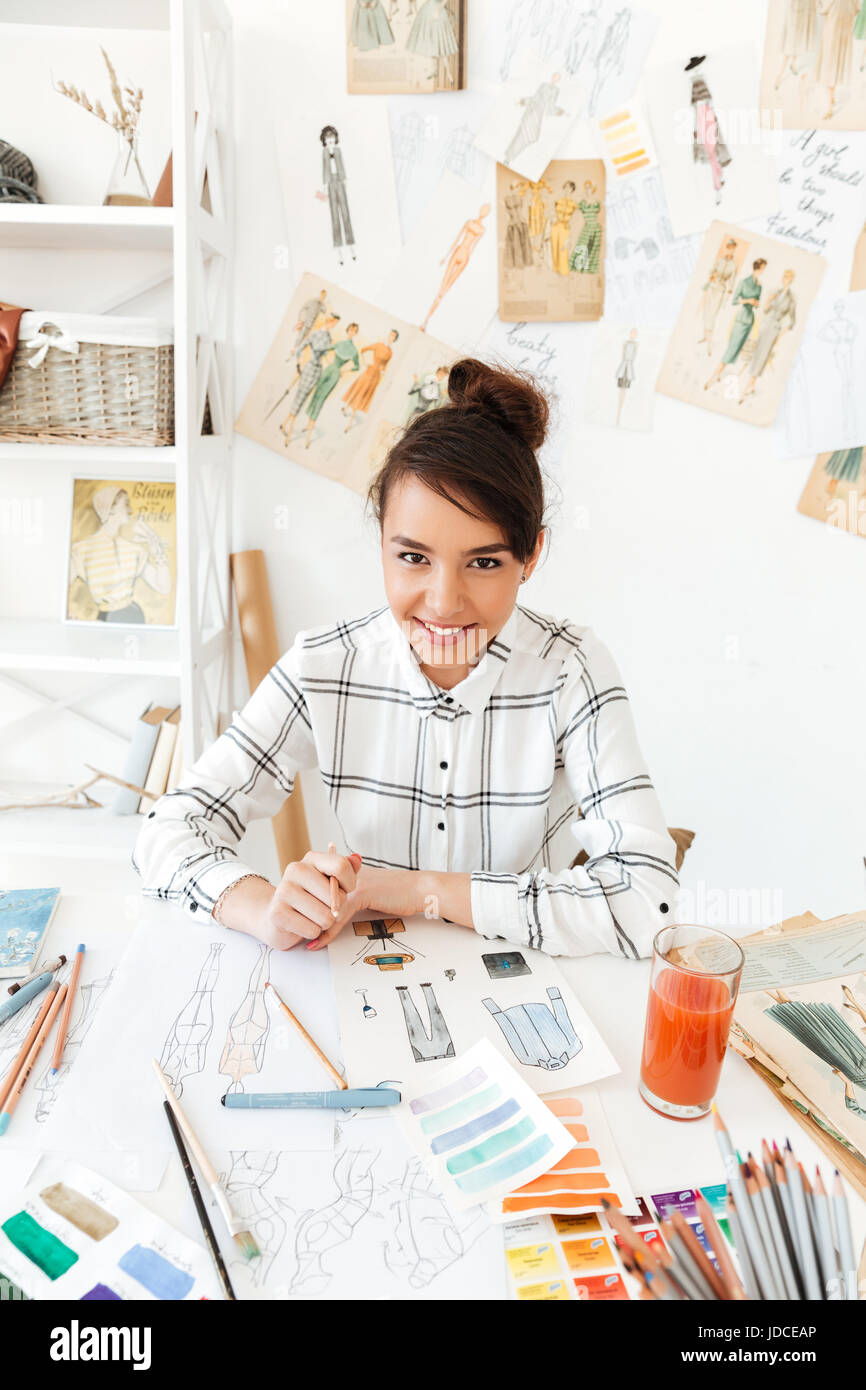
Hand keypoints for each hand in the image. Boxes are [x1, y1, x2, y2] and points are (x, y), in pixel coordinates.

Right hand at [257, 848, 360, 948]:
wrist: (278, 917)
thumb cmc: (310, 898)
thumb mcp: (329, 881)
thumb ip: (346, 870)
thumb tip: (356, 859)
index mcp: (311, 859)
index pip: (341, 866)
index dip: (349, 884)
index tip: (344, 890)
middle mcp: (295, 870)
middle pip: (335, 897)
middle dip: (336, 909)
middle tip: (323, 906)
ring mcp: (283, 890)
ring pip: (326, 917)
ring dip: (324, 923)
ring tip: (312, 916)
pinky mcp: (277, 913)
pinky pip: (312, 930)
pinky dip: (312, 932)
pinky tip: (302, 924)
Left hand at [306, 862, 426, 951]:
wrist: (420, 890)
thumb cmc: (400, 893)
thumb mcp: (371, 895)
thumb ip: (353, 900)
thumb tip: (335, 915)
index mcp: (348, 872)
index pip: (319, 886)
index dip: (309, 904)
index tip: (300, 921)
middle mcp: (347, 874)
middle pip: (316, 894)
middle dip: (306, 915)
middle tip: (296, 933)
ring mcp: (353, 882)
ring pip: (324, 904)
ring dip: (313, 924)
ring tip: (305, 941)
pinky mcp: (361, 893)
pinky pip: (338, 914)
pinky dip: (328, 931)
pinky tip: (318, 942)